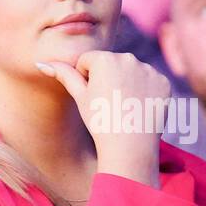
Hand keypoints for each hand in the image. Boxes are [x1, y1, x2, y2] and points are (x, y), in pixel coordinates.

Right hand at [37, 51, 168, 187]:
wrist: (129, 147)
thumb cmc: (100, 121)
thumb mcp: (80, 97)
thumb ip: (64, 75)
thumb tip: (42, 63)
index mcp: (105, 58)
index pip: (89, 61)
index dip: (87, 80)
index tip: (94, 99)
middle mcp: (129, 58)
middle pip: (111, 63)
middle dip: (108, 79)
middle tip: (109, 104)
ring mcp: (149, 70)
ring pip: (131, 71)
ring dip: (126, 84)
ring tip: (124, 107)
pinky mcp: (163, 82)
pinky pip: (149, 81)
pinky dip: (145, 92)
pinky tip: (139, 108)